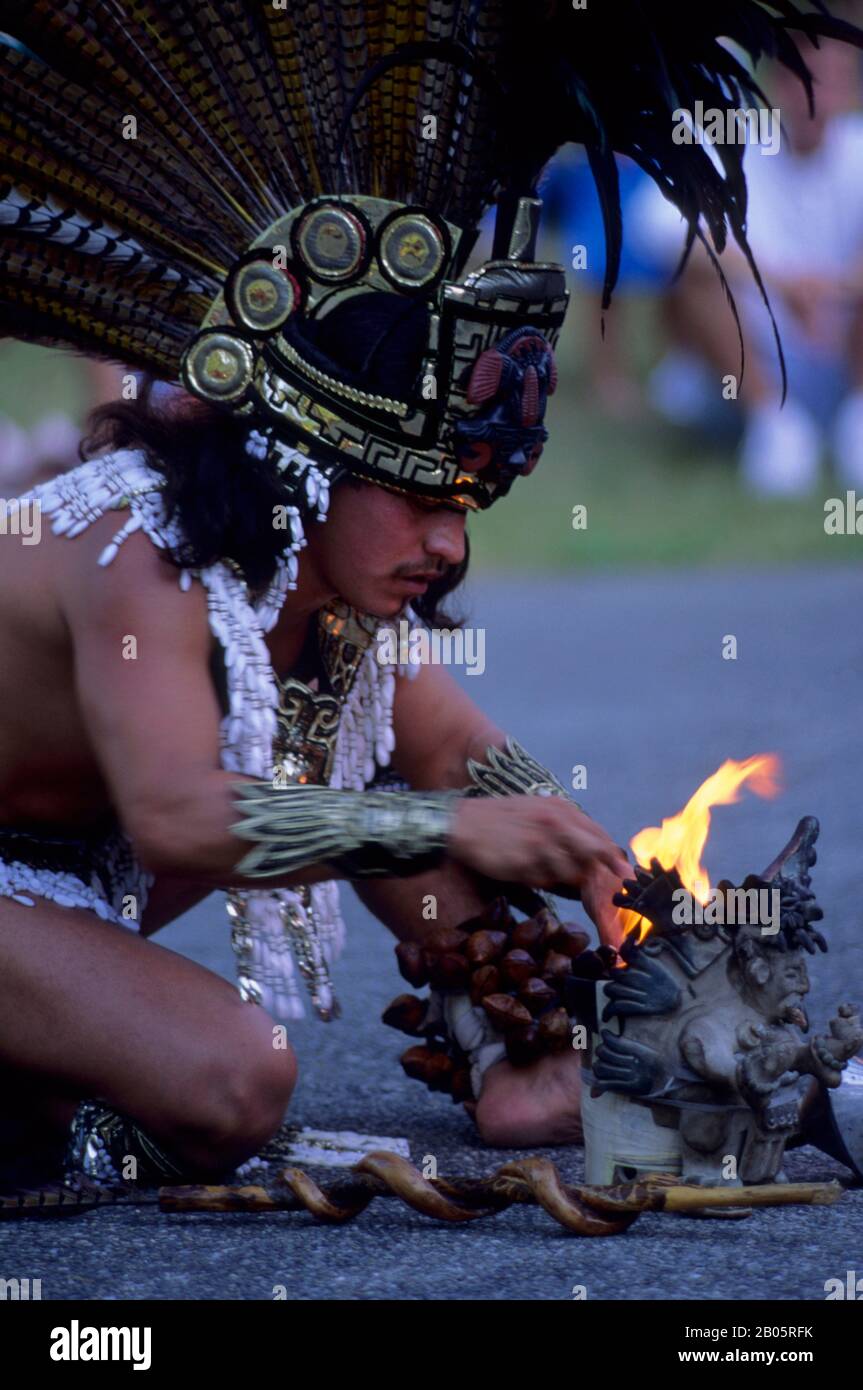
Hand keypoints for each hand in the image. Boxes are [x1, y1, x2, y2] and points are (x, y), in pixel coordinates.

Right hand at [448, 795, 629, 935]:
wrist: (461, 823)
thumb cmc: (499, 821)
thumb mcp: (536, 812)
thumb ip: (564, 830)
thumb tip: (590, 859)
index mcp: (561, 809)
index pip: (600, 836)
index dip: (614, 859)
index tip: (623, 875)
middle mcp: (556, 822)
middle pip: (595, 853)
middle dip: (601, 873)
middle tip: (605, 891)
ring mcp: (542, 842)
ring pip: (570, 872)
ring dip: (559, 878)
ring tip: (535, 866)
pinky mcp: (526, 861)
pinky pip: (544, 881)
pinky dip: (538, 881)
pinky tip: (519, 868)